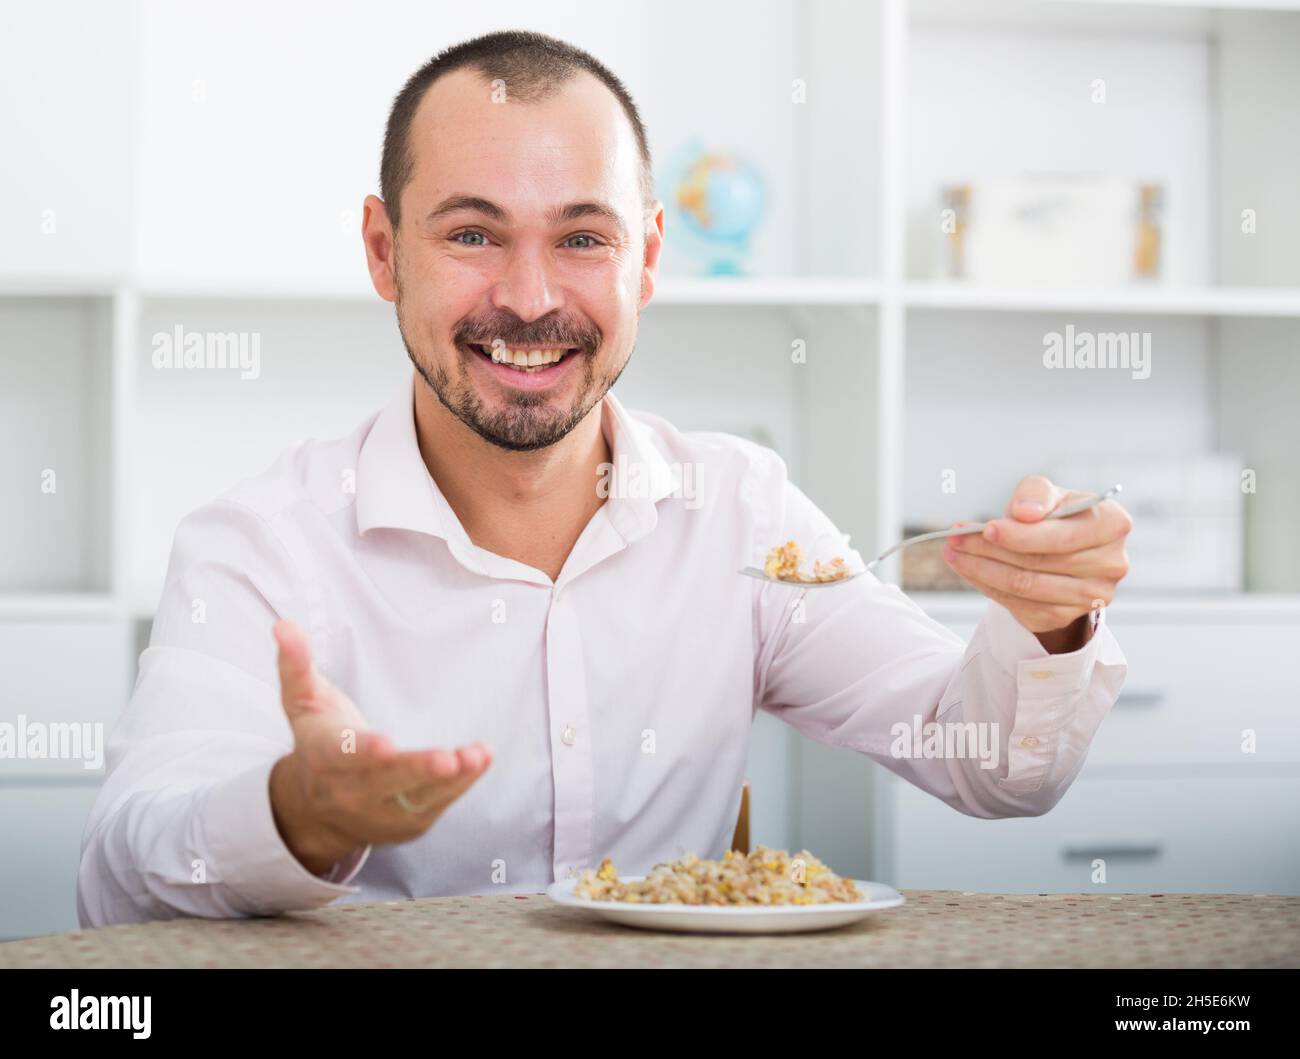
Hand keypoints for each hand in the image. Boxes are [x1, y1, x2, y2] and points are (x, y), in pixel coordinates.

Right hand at [268, 618, 491, 874]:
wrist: (313, 811)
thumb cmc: (317, 743)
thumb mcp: (303, 703)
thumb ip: (296, 664)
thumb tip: (284, 625)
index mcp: (325, 757)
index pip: (344, 755)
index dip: (365, 751)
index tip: (385, 745)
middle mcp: (351, 791)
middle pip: (387, 780)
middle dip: (418, 769)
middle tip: (447, 759)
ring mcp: (380, 812)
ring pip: (417, 797)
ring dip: (450, 779)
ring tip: (476, 757)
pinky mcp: (408, 823)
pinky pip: (436, 804)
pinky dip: (461, 784)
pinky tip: (479, 761)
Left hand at [941, 475, 1131, 649]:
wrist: (1061, 548)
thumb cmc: (1055, 514)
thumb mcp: (1046, 493)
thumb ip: (1035, 495)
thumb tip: (1023, 514)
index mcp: (1112, 524)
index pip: (1061, 537)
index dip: (1020, 535)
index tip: (985, 528)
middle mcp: (1111, 564)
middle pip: (1038, 563)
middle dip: (989, 550)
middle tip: (955, 539)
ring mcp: (1090, 596)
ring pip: (1024, 586)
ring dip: (980, 569)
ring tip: (954, 552)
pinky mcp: (1064, 616)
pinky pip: (1017, 605)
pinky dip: (987, 586)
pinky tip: (969, 569)